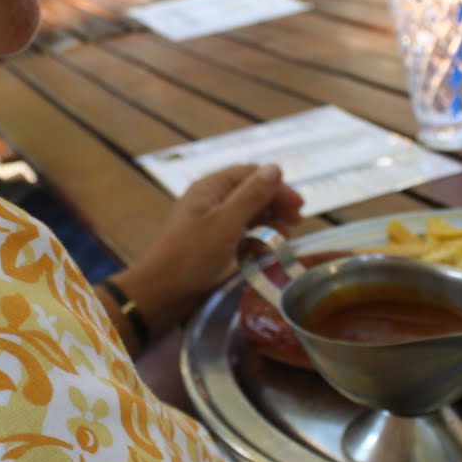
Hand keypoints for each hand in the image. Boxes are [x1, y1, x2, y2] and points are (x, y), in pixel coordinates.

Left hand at [113, 164, 302, 331]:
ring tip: (285, 238)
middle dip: (276, 204)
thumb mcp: (226, 222)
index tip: (299, 204)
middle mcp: (210, 201)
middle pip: (250, 193)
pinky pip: (239, 234)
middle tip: (297, 222)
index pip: (250, 175)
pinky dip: (255, 239)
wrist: (162, 293)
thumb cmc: (192, 255)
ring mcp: (210, 224)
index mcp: (210, 188)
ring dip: (269, 223)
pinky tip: (265, 252)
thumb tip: (275, 168)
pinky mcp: (211, 245)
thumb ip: (252, 195)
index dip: (276, 186)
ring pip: (247, 215)